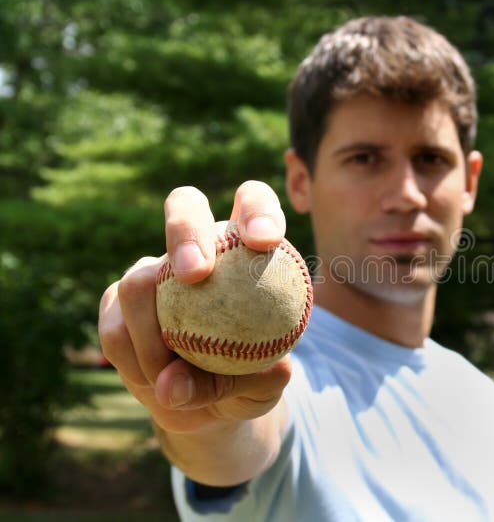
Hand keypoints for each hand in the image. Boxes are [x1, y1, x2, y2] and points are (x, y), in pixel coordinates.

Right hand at [98, 181, 291, 433]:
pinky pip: (116, 329)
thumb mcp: (266, 386)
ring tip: (173, 379)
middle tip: (196, 274)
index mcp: (246, 248)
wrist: (212, 403)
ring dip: (153, 336)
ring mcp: (152, 270)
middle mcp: (197, 246)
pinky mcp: (117, 303)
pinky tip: (156, 386)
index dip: (258, 210)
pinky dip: (135, 363)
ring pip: (139, 281)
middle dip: (186, 231)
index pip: (253, 202)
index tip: (264, 241)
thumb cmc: (252, 381)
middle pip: (185, 206)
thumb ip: (244, 379)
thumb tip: (185, 382)